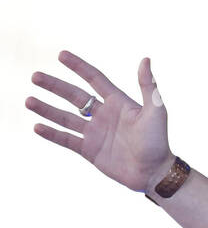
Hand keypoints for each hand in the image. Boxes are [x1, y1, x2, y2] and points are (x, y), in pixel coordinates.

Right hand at [26, 51, 173, 192]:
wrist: (154, 172)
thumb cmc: (158, 141)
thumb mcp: (156, 111)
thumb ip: (148, 87)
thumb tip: (145, 59)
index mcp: (118, 103)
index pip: (95, 79)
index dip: (79, 67)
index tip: (61, 55)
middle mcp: (104, 115)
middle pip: (74, 96)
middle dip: (55, 86)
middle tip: (35, 76)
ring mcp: (95, 133)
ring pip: (66, 117)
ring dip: (47, 109)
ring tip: (28, 101)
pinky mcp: (90, 150)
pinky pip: (67, 139)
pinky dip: (52, 134)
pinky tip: (37, 126)